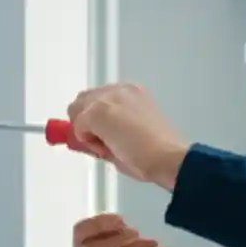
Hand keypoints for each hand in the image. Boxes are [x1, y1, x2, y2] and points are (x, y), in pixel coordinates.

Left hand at [67, 83, 188, 189]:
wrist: (168, 157)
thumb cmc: (157, 153)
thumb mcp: (132, 134)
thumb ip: (111, 130)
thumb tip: (93, 139)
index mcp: (131, 92)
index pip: (98, 98)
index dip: (94, 119)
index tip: (103, 138)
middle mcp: (119, 89)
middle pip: (84, 100)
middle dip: (85, 121)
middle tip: (101, 143)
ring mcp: (108, 98)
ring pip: (78, 109)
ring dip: (84, 128)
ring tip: (106, 146)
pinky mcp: (98, 111)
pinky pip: (78, 125)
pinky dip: (85, 139)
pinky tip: (105, 148)